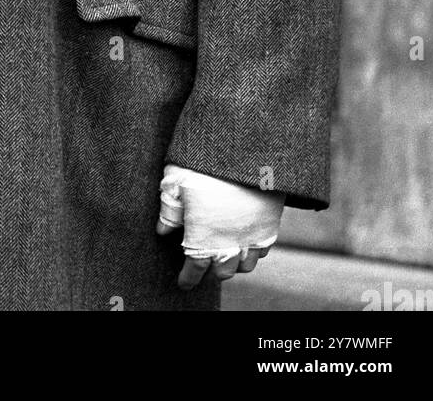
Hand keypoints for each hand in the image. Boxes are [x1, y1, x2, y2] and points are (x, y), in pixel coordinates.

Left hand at [157, 163, 283, 289]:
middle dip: (212, 271)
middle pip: (222, 272)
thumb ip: (169, 210)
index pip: (194, 270)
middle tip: (204, 265)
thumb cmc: (202, 163)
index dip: (188, 279)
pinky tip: (245, 241)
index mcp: (202, 238)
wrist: (244, 149)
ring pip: (245, 265)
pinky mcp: (270, 225)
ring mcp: (252, 236)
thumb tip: (163, 231)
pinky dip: (253, 251)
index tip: (184, 283)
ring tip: (225, 255)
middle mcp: (229, 244)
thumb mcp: (175, 182)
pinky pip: (263, 250)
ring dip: (234, 263)